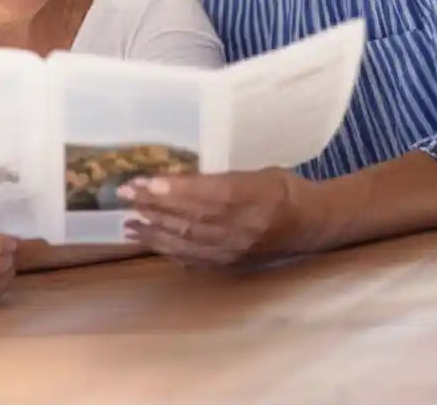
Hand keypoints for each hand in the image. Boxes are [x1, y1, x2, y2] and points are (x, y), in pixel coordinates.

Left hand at [120, 168, 322, 266]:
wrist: (311, 225)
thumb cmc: (283, 189)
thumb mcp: (257, 173)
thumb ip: (221, 179)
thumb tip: (178, 180)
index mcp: (254, 196)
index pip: (208, 194)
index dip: (175, 190)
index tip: (145, 182)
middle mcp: (243, 226)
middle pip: (191, 218)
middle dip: (154, 206)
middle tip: (125, 194)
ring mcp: (235, 248)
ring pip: (187, 241)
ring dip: (153, 230)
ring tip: (128, 221)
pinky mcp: (230, 263)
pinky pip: (193, 258)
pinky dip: (167, 249)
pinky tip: (148, 240)